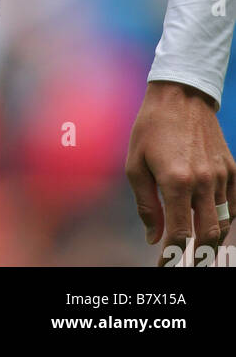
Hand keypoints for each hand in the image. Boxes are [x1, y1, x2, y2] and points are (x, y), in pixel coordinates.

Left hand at [126, 79, 235, 265]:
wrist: (180, 95)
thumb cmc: (150, 127)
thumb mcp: (135, 163)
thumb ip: (146, 204)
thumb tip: (153, 237)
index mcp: (176, 181)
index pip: (179, 234)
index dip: (172, 256)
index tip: (165, 266)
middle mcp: (203, 182)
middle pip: (208, 235)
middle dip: (199, 256)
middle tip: (188, 263)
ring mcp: (221, 176)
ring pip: (224, 222)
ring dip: (212, 239)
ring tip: (200, 248)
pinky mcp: (231, 168)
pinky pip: (234, 205)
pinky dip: (225, 219)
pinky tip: (213, 222)